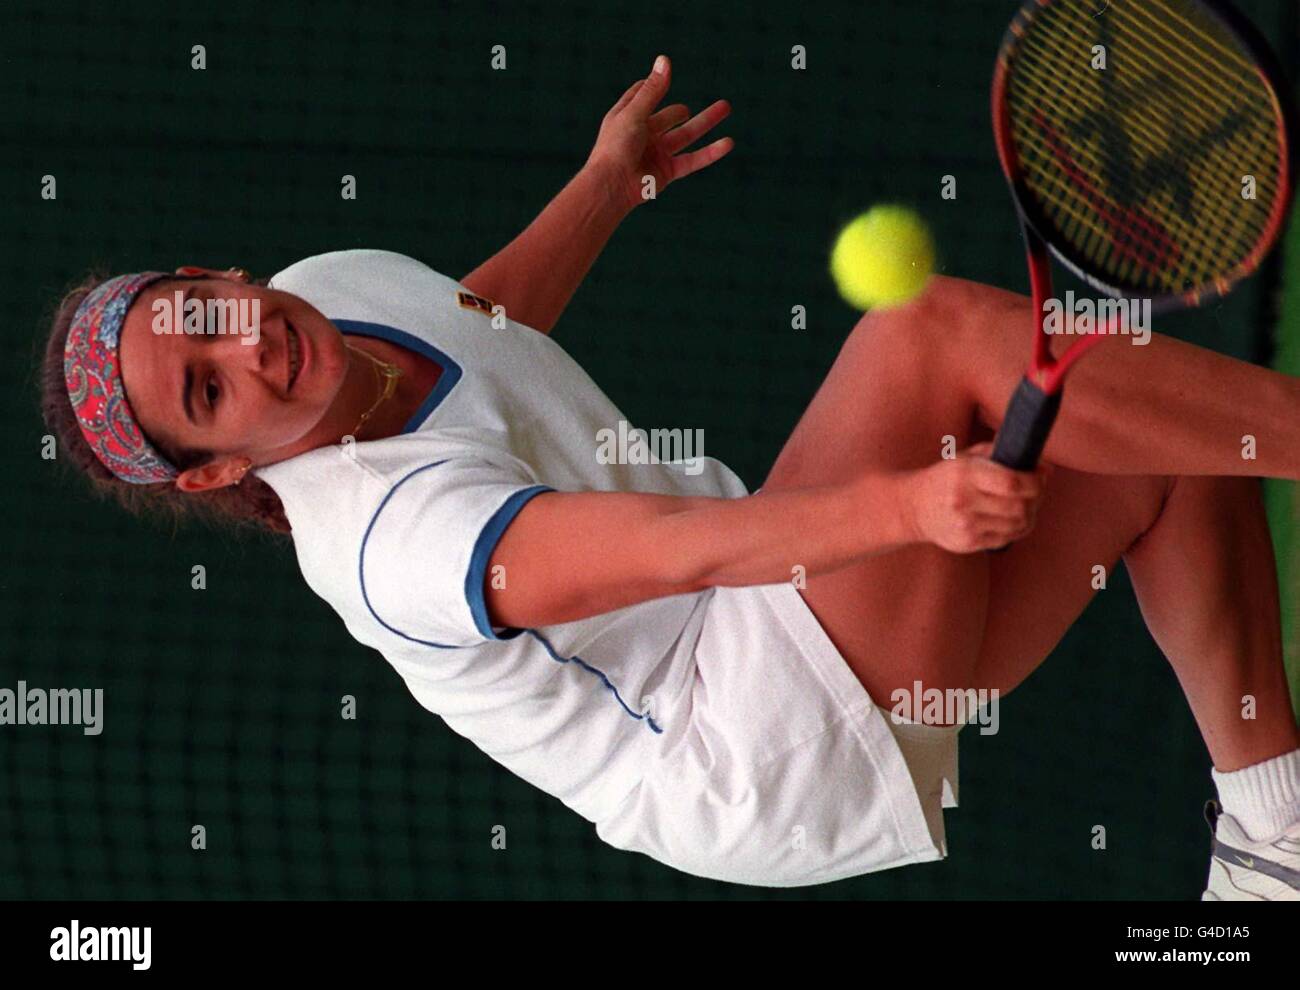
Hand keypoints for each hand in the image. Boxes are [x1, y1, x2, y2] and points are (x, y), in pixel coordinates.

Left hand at [585, 55, 733, 212]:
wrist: (612, 186)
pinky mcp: (667, 172)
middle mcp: (642, 135)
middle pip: (667, 118)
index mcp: (628, 118)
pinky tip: (728, 143)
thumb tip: (665, 59)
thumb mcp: (635, 112)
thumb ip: (653, 89)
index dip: (650, 88)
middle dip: (680, 112)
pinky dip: (711, 152)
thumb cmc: (616, 147)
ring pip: (686, 135)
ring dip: (706, 121)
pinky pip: (693, 160)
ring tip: (725, 107)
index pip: (640, 97)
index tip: (660, 77)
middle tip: (687, 110)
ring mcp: (656, 154)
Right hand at [903, 443, 1050, 553]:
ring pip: (1017, 525)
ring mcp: (965, 525)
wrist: (914, 507)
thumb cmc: (947, 478)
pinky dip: (1016, 528)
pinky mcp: (967, 542)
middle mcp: (963, 501)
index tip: (1041, 475)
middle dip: (1036, 498)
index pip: (1011, 483)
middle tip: (1037, 490)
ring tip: (1026, 505)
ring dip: (1030, 514)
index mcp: (965, 474)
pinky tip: (1011, 518)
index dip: (1035, 481)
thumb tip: (1044, 466)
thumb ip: (1002, 454)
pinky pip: (1006, 538)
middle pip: (1018, 506)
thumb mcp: (967, 458)